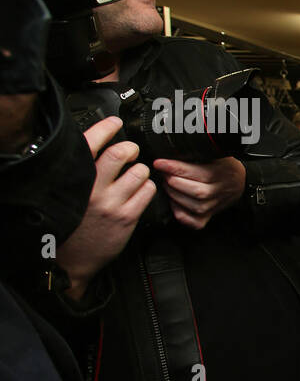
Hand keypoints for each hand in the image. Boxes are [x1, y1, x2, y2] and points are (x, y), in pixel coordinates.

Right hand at [56, 116, 155, 299]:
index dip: (105, 128)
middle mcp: (92, 188)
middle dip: (130, 148)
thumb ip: (83, 171)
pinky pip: (147, 191)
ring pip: (139, 172)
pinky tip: (139, 192)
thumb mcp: (70, 191)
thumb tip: (101, 147)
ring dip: (141, 171)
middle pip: (119, 154)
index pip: (90, 143)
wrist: (70, 258)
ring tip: (135, 177)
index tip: (114, 122)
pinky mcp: (127, 216)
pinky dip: (147, 188)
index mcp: (75, 178)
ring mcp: (111, 202)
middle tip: (131, 151)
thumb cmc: (70, 221)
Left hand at [152, 156, 246, 229]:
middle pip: (197, 191)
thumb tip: (173, 149)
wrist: (240, 181)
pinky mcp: (210, 215)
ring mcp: (216, 204)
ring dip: (176, 196)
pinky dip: (183, 215)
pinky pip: (197, 222)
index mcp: (223, 173)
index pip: (199, 173)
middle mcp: (221, 190)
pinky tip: (175, 204)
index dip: (176, 168)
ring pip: (196, 206)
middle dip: (174, 182)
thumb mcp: (215, 152)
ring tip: (167, 185)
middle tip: (163, 173)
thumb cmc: (224, 165)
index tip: (160, 163)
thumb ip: (196, 152)